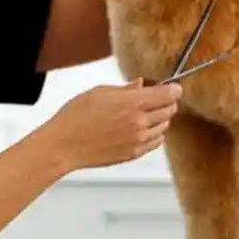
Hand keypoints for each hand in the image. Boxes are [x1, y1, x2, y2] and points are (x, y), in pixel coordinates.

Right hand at [35, 79, 182, 171]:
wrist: (65, 144)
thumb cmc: (76, 117)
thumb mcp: (100, 92)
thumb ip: (125, 89)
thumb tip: (141, 84)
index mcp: (132, 103)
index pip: (167, 94)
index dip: (173, 89)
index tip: (173, 87)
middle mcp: (139, 122)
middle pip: (170, 110)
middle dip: (168, 102)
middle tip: (160, 99)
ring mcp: (138, 140)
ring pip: (164, 127)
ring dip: (162, 119)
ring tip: (150, 114)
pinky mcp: (134, 153)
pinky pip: (155, 142)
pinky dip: (156, 134)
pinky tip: (146, 129)